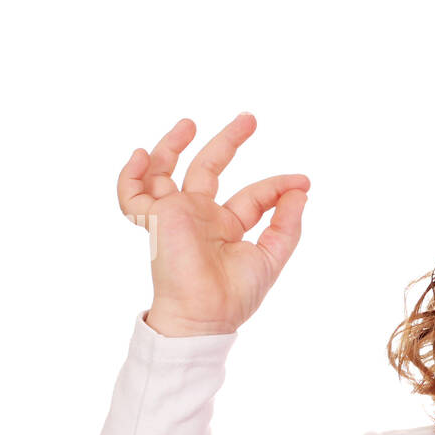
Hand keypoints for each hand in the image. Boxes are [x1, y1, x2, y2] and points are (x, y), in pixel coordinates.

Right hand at [118, 113, 309, 335]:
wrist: (204, 315)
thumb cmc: (235, 295)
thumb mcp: (271, 255)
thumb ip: (287, 224)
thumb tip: (302, 190)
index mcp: (227, 227)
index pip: (252, 196)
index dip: (276, 187)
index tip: (302, 181)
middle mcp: (200, 217)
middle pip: (209, 169)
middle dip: (228, 142)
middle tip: (249, 119)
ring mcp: (175, 216)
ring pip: (166, 172)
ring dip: (173, 145)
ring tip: (191, 123)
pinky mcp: (154, 220)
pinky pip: (131, 195)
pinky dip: (131, 175)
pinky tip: (142, 155)